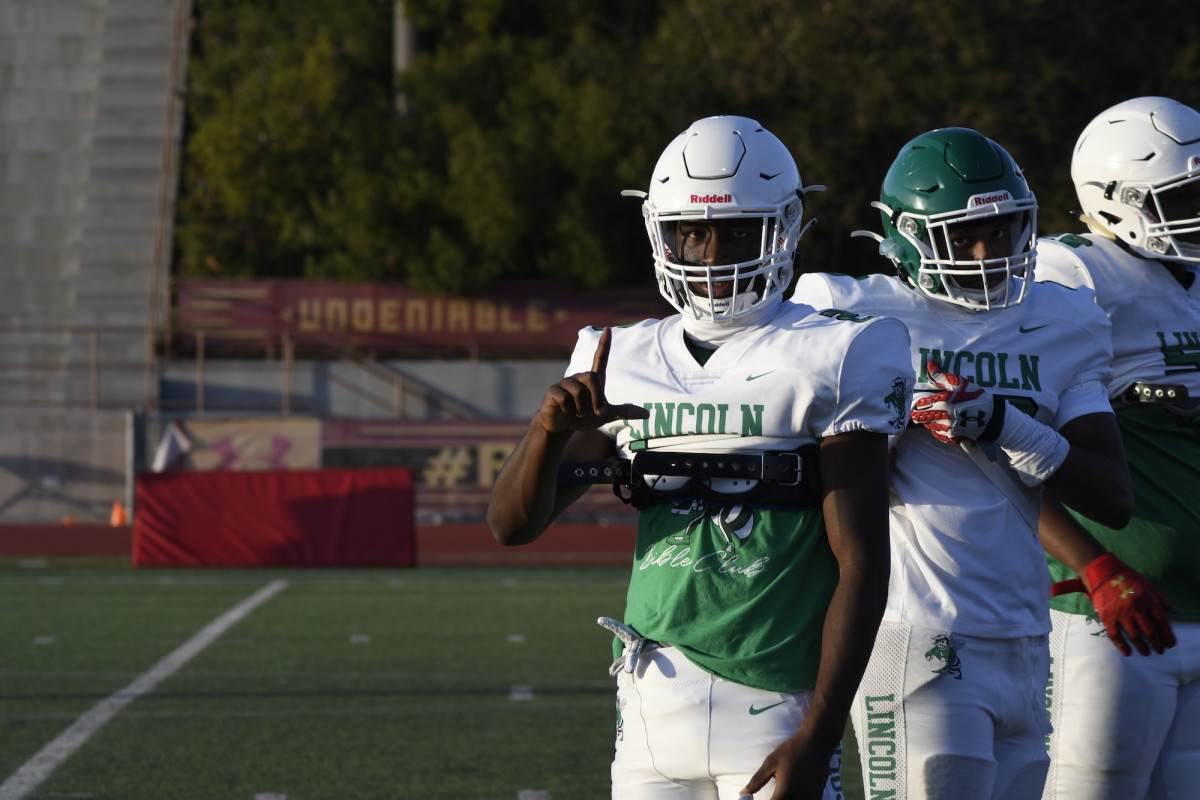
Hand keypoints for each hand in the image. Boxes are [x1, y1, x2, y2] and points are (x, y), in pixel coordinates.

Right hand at [537, 327, 647, 432]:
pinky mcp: (553, 390)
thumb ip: (624, 412)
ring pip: (578, 391)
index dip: (604, 344)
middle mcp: (579, 377)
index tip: (608, 328)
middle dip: (597, 399)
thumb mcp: (606, 415)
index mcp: (593, 379)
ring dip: (582, 408)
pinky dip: (569, 410)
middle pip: (592, 377)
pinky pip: (565, 398)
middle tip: (595, 413)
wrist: (562, 426)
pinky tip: (565, 411)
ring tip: (577, 413)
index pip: (600, 357)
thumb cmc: (584, 417)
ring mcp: (565, 382)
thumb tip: (648, 414)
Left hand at [738, 732, 832, 799]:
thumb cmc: (792, 751)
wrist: (817, 743)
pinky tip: (790, 793)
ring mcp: (811, 799)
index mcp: (785, 793)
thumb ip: (757, 781)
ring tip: (778, 793)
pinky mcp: (817, 796)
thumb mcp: (771, 763)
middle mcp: (799, 799)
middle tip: (770, 794)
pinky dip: (795, 799)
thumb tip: (743, 793)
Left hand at [910, 360, 1005, 443]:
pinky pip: (939, 434)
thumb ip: (942, 376)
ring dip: (931, 420)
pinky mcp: (952, 438)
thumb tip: (929, 364)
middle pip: (920, 418)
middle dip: (923, 412)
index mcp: (942, 403)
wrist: (994, 417)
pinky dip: (939, 429)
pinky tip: (947, 423)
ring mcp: (947, 430)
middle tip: (930, 408)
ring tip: (941, 414)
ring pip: (929, 426)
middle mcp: (942, 418)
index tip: (924, 400)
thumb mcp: (960, 384)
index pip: (919, 406)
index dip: (919, 403)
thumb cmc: (976, 397)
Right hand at [1056, 552, 1177, 656]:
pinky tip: (1128, 652)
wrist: (1101, 570)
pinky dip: (1122, 646)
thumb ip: (1161, 599)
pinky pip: (1115, 635)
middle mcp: (1135, 608)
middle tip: (1160, 651)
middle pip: (1149, 631)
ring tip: (1147, 653)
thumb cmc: (1125, 576)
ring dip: (1142, 647)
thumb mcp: (1147, 584)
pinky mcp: (1107, 616)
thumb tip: (1174, 612)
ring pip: (1134, 636)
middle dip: (1157, 644)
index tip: (1171, 644)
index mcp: (1147, 599)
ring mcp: (1120, 613)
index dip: (1167, 635)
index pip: (1161, 621)